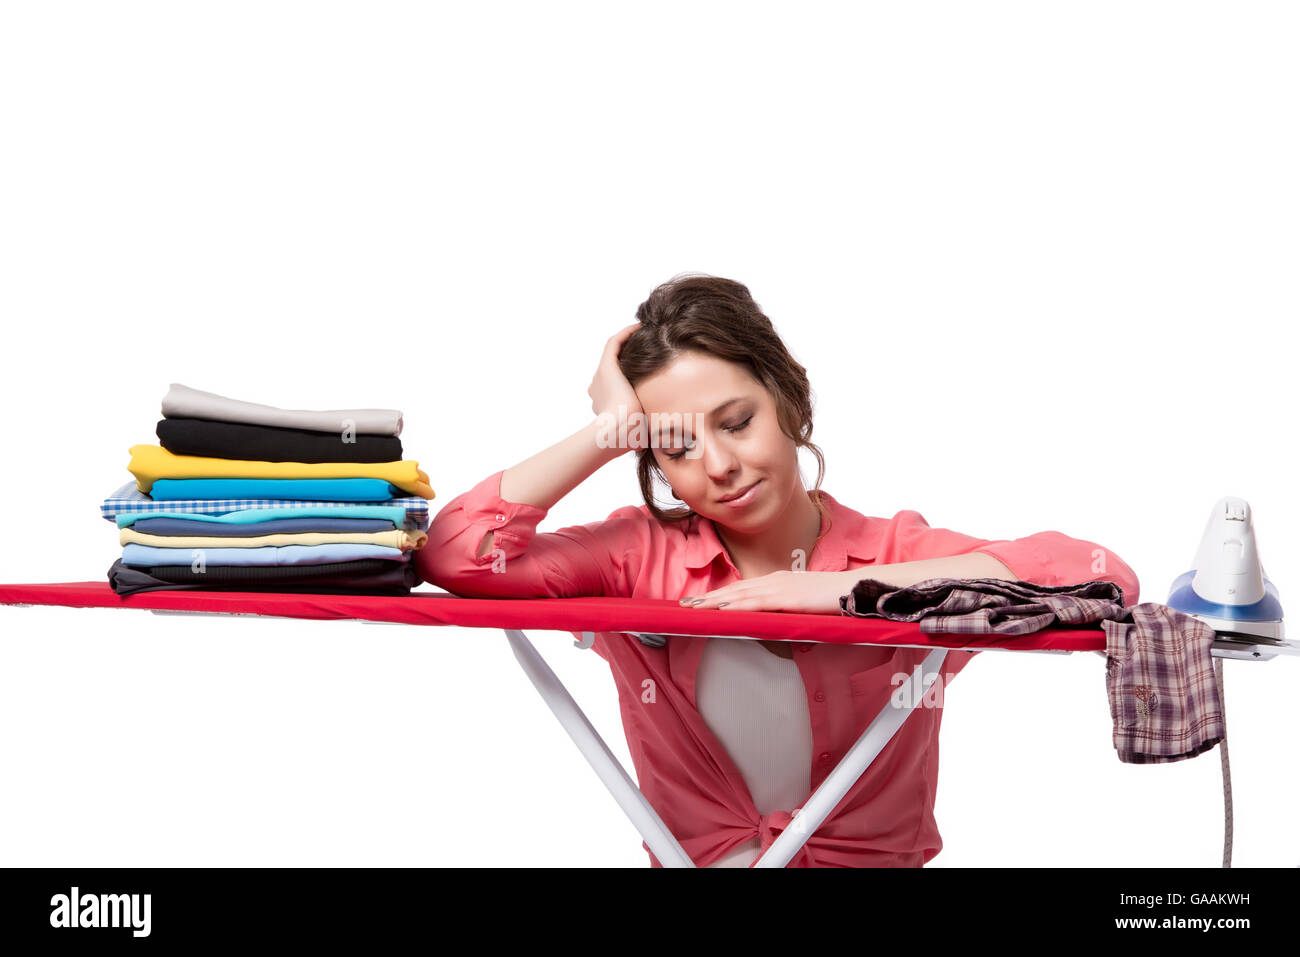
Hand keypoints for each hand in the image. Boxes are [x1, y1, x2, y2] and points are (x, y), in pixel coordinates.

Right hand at [588, 322, 646, 452]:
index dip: (629, 382)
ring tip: (647, 336)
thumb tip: (673, 442)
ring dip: (628, 343)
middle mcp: (598, 388)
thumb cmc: (629, 439)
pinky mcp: (606, 366)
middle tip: (650, 353)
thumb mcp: (642, 435)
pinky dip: (626, 334)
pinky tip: (640, 327)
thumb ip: (654, 434)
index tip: (649, 375)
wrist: (616, 432)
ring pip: (613, 354)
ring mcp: (601, 376)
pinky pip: (614, 343)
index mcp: (604, 405)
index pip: (616, 390)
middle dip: (629, 362)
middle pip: (613, 371)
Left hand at [678, 569, 864, 615]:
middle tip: (684, 606)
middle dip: (708, 598)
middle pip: (734, 590)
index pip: (742, 588)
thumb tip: (773, 625)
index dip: (719, 595)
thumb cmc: (834, 599)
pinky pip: (757, 603)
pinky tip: (722, 611)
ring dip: (715, 602)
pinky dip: (737, 607)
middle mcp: (775, 580)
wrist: (857, 589)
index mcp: (778, 581)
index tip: (699, 601)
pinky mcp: (789, 598)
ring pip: (740, 595)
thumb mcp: (804, 605)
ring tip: (694, 609)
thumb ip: (787, 612)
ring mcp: (781, 587)